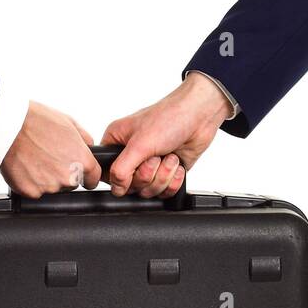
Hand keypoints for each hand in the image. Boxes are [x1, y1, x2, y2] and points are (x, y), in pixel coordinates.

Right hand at [0, 100, 101, 197]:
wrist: (9, 126)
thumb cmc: (36, 120)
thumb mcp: (69, 122)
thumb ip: (84, 139)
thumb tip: (89, 148)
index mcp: (81, 161)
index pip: (93, 179)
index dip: (86, 175)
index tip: (81, 174)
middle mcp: (67, 177)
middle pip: (71, 183)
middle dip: (62, 173)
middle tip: (48, 156)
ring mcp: (49, 187)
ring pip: (52, 187)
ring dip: (45, 177)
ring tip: (35, 157)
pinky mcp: (31, 192)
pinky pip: (34, 190)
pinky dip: (30, 181)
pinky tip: (26, 165)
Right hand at [101, 72, 232, 196]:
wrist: (199, 116)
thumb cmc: (169, 117)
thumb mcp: (139, 144)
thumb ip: (122, 169)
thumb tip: (117, 188)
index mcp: (117, 142)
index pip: (108, 173)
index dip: (121, 178)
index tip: (134, 168)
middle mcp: (132, 154)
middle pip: (131, 186)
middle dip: (148, 174)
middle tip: (155, 156)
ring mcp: (150, 165)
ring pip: (149, 190)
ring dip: (163, 175)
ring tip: (169, 155)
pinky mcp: (166, 171)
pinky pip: (165, 191)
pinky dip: (174, 180)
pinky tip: (177, 163)